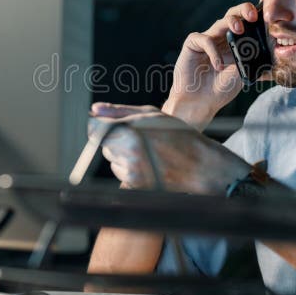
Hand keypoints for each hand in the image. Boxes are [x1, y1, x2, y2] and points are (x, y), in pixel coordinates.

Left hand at [89, 102, 250, 193]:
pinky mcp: (134, 185)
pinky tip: (149, 162)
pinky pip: (121, 174)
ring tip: (147, 150)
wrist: (201, 166)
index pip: (95, 128)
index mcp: (130, 131)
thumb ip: (119, 111)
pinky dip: (130, 168)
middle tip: (139, 137)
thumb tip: (94, 109)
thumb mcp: (152, 115)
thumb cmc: (180, 136)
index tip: (114, 124)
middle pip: (103, 143)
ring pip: (112, 159)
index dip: (102, 124)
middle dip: (115, 138)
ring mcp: (131, 171)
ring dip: (122, 154)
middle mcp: (127, 152)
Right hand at [163, 1, 268, 129]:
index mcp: (235, 43)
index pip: (246, 23)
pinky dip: (214, 51)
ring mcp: (207, 39)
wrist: (199, 103)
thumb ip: (252, 60)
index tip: (268, 19)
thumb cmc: (220, 89)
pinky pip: (205, 40)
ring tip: (239, 30)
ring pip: (220, 22)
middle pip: (233, 15)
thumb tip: (271, 49)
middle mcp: (221, 37)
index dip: (256, 17)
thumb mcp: (242, 74)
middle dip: (244, 10)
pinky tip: (218, 65)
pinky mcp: (192, 44)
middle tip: (253, 16)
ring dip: (232, 22)